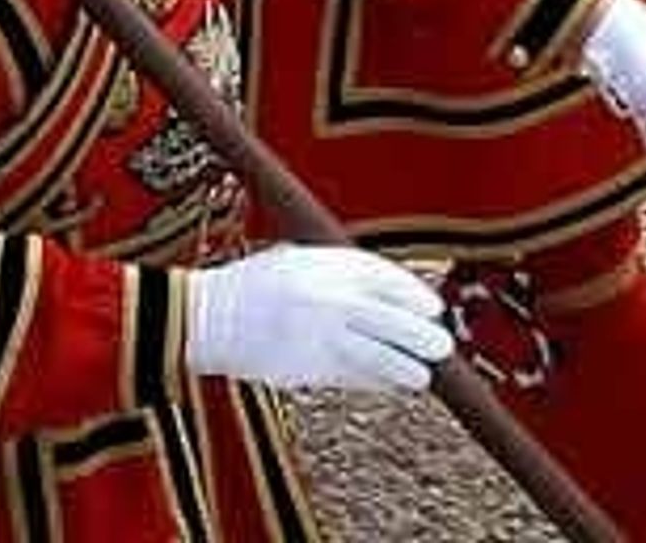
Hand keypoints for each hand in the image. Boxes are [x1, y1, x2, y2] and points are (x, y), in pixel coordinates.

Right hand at [184, 245, 453, 394]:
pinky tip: (391, 384)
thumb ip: (340, 271)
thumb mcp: (298, 260)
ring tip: (423, 375)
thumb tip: (389, 291)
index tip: (433, 308)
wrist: (205, 317)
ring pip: (377, 356)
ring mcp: (317, 335)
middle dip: (422, 335)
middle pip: (391, 319)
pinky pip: (353, 378)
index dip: (416, 295)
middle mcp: (327, 299)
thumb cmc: (254, 286)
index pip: (386, 279)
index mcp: (326, 265)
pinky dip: (377, 382)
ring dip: (406, 367)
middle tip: (441, 344)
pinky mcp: (305, 368)